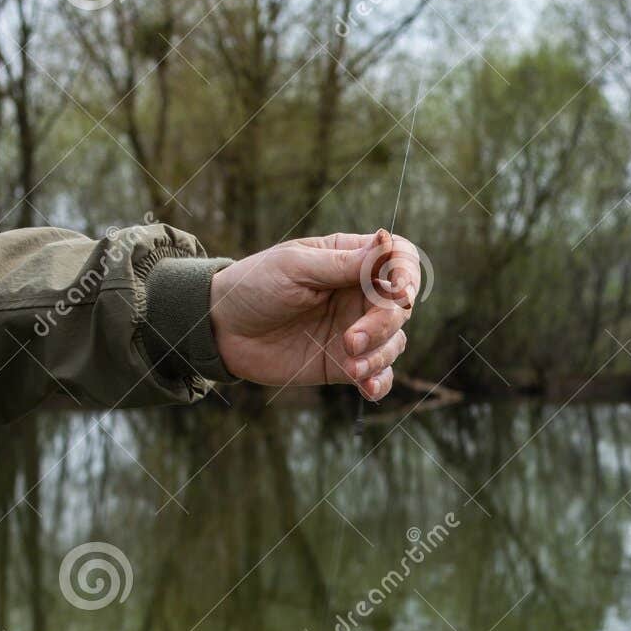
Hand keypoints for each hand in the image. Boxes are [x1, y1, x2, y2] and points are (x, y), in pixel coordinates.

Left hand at [208, 229, 419, 399]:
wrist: (222, 329)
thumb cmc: (254, 285)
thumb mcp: (296, 267)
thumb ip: (343, 263)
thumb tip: (387, 241)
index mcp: (351, 260)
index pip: (400, 260)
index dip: (408, 275)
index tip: (398, 294)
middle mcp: (359, 295)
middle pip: (399, 308)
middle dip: (383, 325)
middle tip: (352, 340)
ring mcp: (356, 331)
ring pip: (394, 343)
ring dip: (379, 356)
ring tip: (350, 365)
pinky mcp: (345, 364)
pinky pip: (377, 375)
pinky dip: (379, 382)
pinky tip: (368, 388)